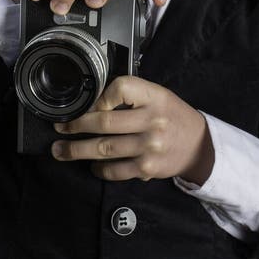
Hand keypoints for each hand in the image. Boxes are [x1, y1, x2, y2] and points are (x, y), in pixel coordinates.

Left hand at [51, 76, 214, 184]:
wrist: (199, 145)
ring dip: (77, 150)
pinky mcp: (146, 167)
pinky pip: (115, 169)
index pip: (121, 88)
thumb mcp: (159, 95)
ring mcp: (149, 146)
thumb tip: (94, 102)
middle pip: (104, 122)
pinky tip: (91, 165)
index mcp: (155, 97)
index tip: (86, 104)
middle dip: (76, 126)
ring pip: (104, 148)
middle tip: (60, 128)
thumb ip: (132, 95)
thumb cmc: (173, 116)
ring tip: (61, 150)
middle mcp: (152, 121)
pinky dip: (99, 168)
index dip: (100, 96)